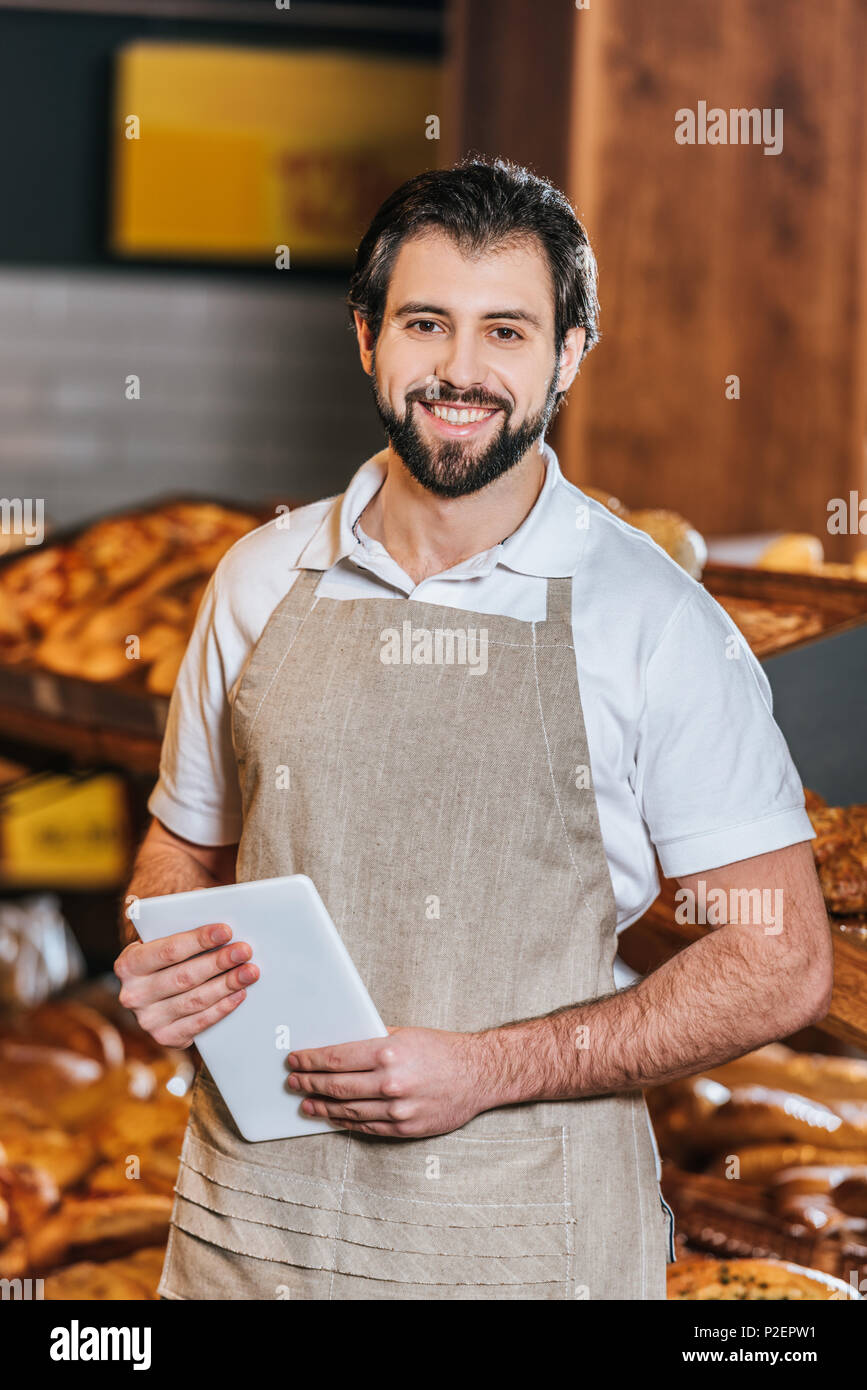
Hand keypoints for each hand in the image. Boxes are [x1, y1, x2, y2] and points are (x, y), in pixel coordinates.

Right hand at [113, 923, 258, 1048]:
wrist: (155, 988)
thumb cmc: (167, 954)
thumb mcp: (164, 936)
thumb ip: (183, 924)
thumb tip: (219, 917)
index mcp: (128, 964)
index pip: (168, 951)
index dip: (199, 940)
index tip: (226, 931)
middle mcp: (133, 994)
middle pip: (184, 977)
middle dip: (218, 962)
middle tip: (244, 951)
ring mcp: (148, 1020)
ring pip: (194, 1000)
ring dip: (226, 985)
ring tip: (250, 971)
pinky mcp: (165, 1037)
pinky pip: (199, 1023)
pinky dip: (222, 1008)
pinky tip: (239, 993)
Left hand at [287, 1026, 497, 1137]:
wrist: (478, 1075)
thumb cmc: (442, 1050)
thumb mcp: (405, 1034)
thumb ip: (372, 1040)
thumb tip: (337, 1047)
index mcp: (388, 1053)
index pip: (336, 1058)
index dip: (310, 1061)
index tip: (295, 1060)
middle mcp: (390, 1083)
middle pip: (336, 1086)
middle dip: (309, 1083)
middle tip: (292, 1081)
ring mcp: (397, 1109)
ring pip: (347, 1110)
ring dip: (321, 1107)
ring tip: (306, 1103)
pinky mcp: (404, 1128)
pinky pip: (366, 1126)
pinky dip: (345, 1122)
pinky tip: (332, 1118)